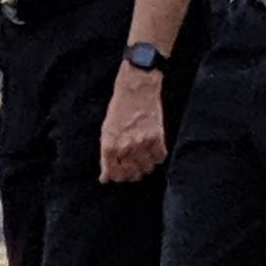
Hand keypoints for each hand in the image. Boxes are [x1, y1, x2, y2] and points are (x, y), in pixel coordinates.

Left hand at [100, 67, 167, 183]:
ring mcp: (142, 143)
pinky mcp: (157, 138)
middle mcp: (125, 147)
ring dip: (144, 166)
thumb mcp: (106, 129)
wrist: (137, 88)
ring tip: (142, 159)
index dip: (115, 177)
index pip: (113, 174)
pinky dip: (156, 157)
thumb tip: (105, 176)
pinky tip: (152, 151)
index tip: (116, 176)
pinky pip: (159, 157)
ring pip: (146, 168)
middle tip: (130, 168)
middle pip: (130, 174)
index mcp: (110, 145)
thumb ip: (106, 154)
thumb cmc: (120, 106)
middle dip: (129, 174)